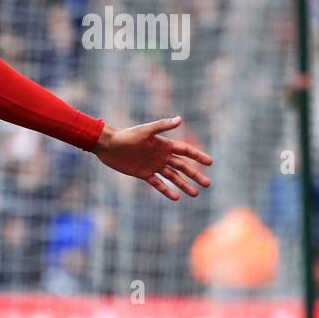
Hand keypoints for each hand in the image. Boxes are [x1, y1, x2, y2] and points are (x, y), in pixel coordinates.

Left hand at [92, 116, 212, 200]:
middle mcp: (161, 156)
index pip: (186, 151)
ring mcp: (153, 165)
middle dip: (195, 175)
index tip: (210, 162)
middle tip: (208, 184)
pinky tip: (176, 198)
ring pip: (173, 177)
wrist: (108, 145)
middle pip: (183, 166)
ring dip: (184, 185)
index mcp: (164, 145)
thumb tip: (180, 119)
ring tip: (195, 194)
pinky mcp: (143, 173)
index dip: (198, 156)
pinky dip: (166, 190)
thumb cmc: (126, 136)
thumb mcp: (145, 131)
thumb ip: (162, 126)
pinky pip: (158, 183)